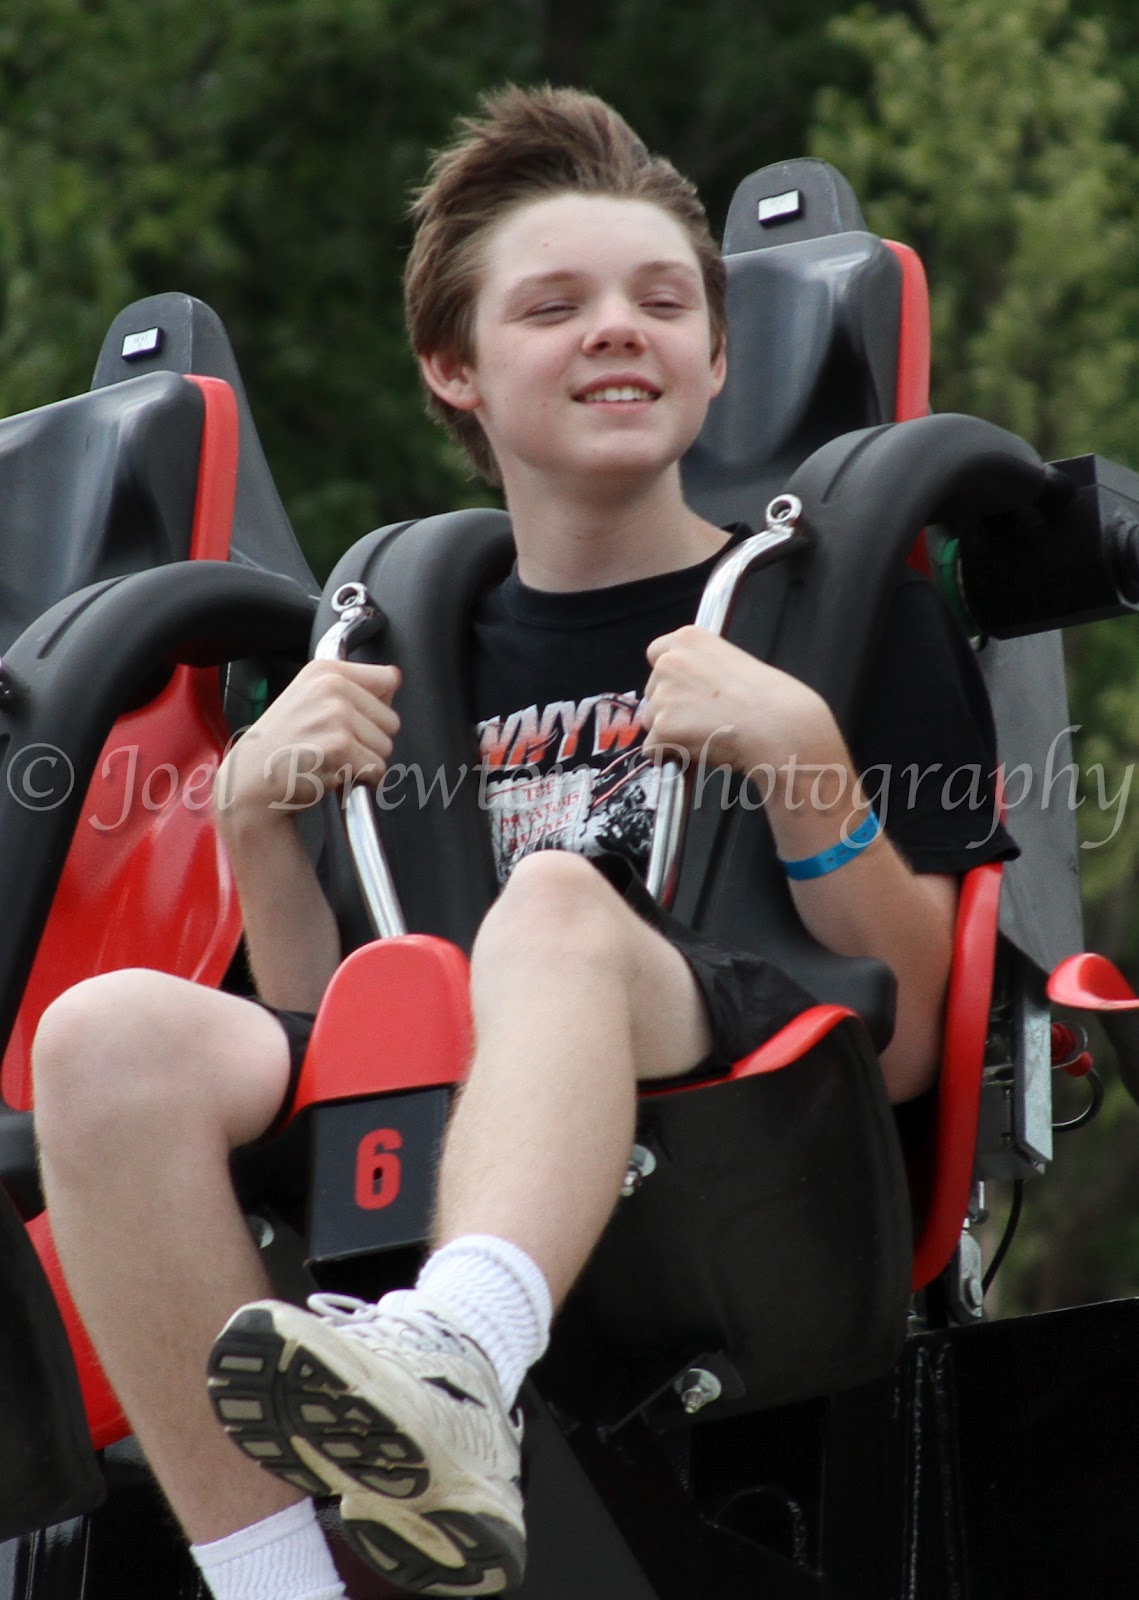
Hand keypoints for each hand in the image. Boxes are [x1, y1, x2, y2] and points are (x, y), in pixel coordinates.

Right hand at [214, 658, 400, 825]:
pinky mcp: (339, 746)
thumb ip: (351, 688)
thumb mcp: (309, 698)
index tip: (352, 720)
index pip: (388, 679)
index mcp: (325, 670)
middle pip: (391, 719)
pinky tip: (332, 772)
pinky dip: (360, 779)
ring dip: (364, 761)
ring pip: (386, 746)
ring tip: (331, 759)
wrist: (252, 780)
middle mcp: (331, 687)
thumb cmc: (280, 745)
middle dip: (369, 740)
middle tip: (334, 746)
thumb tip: (394, 679)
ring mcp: (336, 716)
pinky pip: (377, 769)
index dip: (376, 707)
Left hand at [643, 625, 826, 772]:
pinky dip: (669, 755)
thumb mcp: (732, 663)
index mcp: (688, 639)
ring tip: (707, 734)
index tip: (686, 693)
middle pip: (652, 692)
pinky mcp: (663, 727)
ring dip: (671, 733)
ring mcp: (663, 694)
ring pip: (652, 722)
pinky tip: (697, 751)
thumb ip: (701, 669)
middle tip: (706, 719)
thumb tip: (682, 692)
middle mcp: (669, 661)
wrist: (779, 727)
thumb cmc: (768, 699)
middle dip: (671, 709)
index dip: (669, 679)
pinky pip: (653, 749)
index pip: (656, 655)